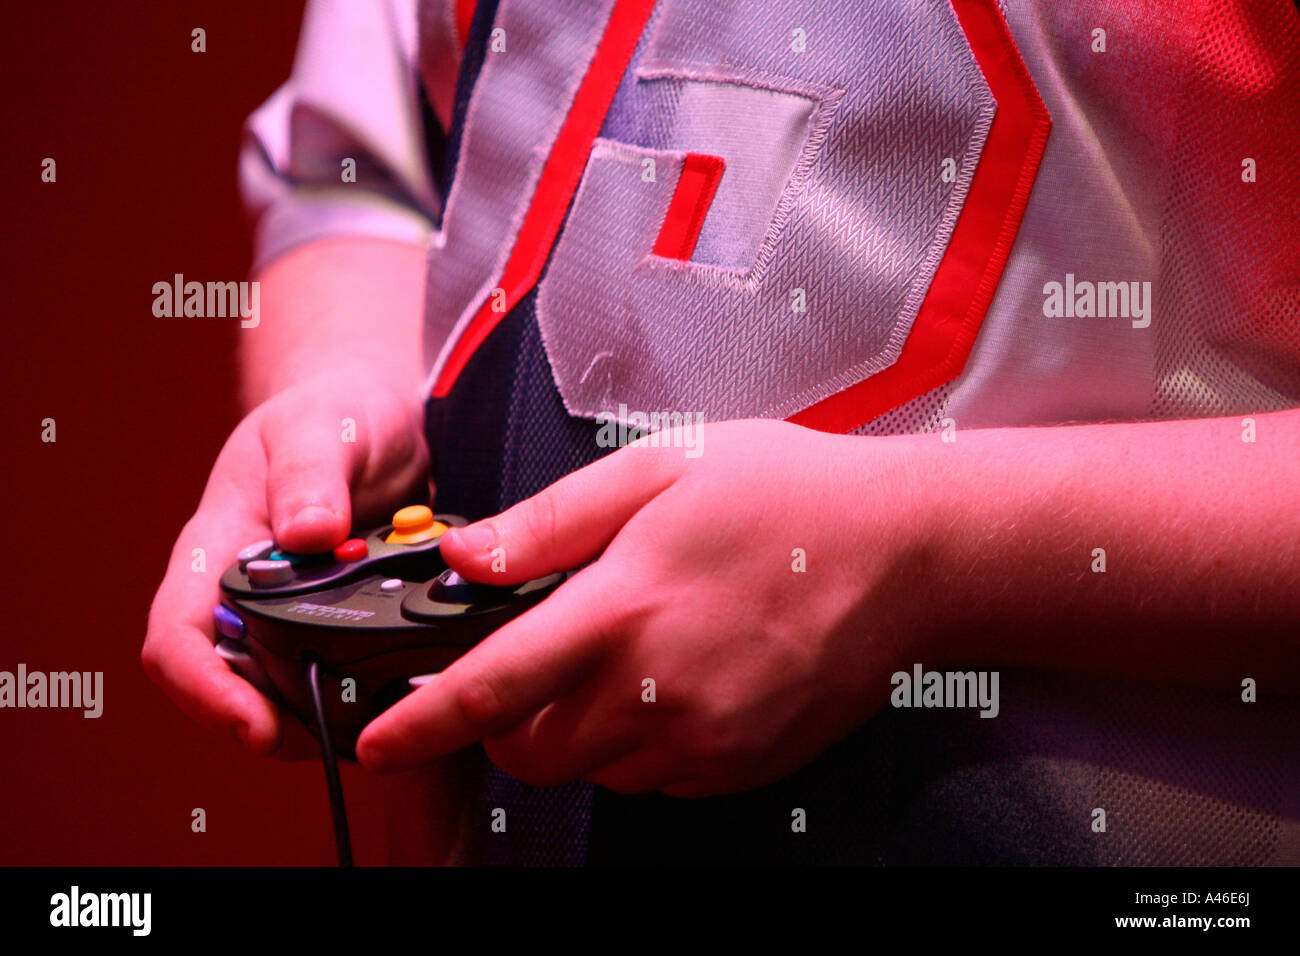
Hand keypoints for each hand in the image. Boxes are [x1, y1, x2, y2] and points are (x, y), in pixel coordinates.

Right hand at [142, 369, 430, 756]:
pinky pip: (325, 670)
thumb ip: (312, 472)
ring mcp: (283, 609)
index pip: (178, 636)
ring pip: (272, 688)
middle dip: (265, 723)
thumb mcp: (324, 425)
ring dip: (310, 714)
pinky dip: (350, 689)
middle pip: (224, 683)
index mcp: (217, 547)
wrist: (371, 413)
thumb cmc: (334, 412)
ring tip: (369, 720)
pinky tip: (391, 691)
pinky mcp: (328, 618)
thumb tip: (305, 534)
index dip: (203, 691)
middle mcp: (241, 590)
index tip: (252, 725)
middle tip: (330, 738)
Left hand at [356, 419, 942, 795]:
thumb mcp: (660, 470)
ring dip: (581, 730)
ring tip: (628, 655)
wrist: (908, 552)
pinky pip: (659, 780)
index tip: (380, 743)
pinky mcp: (744, 765)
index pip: (495, 685)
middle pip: (537, 749)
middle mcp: (660, 690)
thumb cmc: (785, 494)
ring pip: (597, 770)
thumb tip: (466, 555)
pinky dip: (643, 745)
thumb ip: (550, 523)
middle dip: (510, 721)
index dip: (425, 722)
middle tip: (536, 662)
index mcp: (625, 608)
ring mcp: (707, 738)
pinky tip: (680, 680)